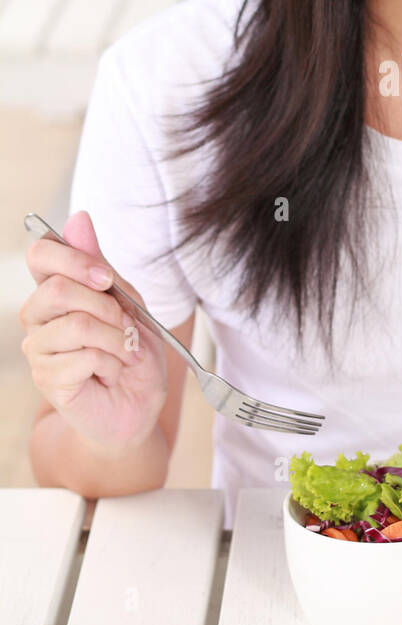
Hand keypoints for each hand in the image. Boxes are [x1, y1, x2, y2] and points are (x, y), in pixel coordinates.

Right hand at [19, 209, 168, 453]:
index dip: (73, 258)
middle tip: (126, 328)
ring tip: (123, 354)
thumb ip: (101, 265)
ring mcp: (38, 348)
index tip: (106, 279)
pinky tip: (111, 374)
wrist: (138, 405)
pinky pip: (83, 358)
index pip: (41, 253)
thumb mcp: (130, 302)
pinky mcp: (47, 379)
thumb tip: (78, 218)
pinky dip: (112, 364)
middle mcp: (39, 316)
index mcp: (57, 290)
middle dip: (107, 306)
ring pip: (76, 324)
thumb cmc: (133, 353)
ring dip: (116, 339)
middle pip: (56, 288)